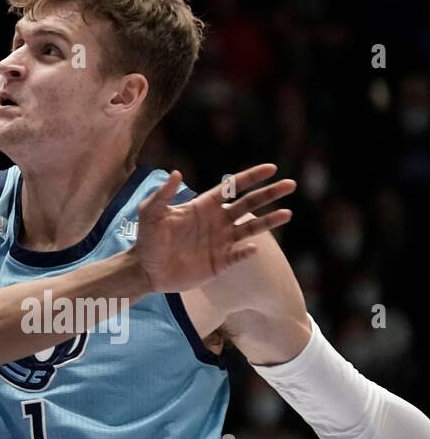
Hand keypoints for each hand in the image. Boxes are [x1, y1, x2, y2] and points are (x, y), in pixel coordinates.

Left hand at [133, 163, 294, 292]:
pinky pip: (239, 255)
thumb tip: (176, 173)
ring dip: (269, 221)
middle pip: (249, 204)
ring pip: (251, 228)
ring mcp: (221, 242)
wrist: (146, 270)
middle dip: (269, 194)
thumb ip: (163, 195)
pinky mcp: (221, 262)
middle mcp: (217, 221)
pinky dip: (247, 251)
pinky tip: (253, 248)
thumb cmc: (147, 239)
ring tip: (287, 213)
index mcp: (204, 206)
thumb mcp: (150, 213)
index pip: (232, 188)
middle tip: (291, 184)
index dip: (251, 177)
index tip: (271, 168)